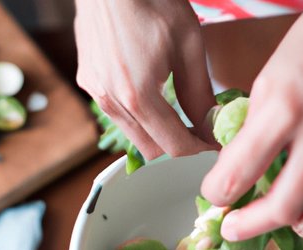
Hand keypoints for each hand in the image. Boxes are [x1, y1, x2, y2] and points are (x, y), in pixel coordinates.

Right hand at [74, 0, 215, 159]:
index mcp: (139, 97)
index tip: (213, 142)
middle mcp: (112, 102)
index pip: (174, 146)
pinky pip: (118, 115)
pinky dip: (138, 118)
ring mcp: (96, 93)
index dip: (199, 149)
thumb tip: (211, 125)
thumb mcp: (188, 46)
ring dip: (157, 134)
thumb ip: (199, 94)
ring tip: (177, 114)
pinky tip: (150, 96)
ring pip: (133, 136)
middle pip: (152, 150)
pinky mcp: (89, 82)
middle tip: (198, 129)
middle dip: (178, 145)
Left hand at [201, 0, 302, 239]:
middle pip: (283, 208)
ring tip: (288, 224)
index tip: (213, 195)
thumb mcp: (267, 79)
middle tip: (234, 227)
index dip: (216, 193)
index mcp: (283, 108)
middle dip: (248, 227)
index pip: (237, 174)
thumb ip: (251, 129)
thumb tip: (234, 169)